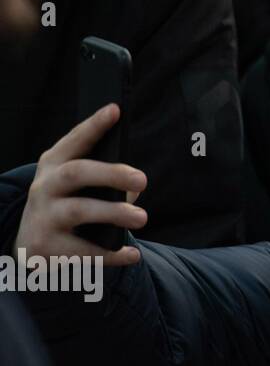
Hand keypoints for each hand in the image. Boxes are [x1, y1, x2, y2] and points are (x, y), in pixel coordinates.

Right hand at [14, 104, 147, 266]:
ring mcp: (42, 218)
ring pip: (77, 210)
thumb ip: (103, 177)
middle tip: (142, 179)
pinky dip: (110, 254)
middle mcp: (44, 188)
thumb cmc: (66, 203)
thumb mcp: (76, 185)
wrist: (30, 244)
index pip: (74, 141)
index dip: (93, 126)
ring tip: (141, 218)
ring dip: (113, 212)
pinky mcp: (45, 248)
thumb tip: (133, 185)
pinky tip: (131, 254)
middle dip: (110, 173)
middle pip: (75, 173)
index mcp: (54, 165)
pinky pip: (81, 252)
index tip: (115, 110)